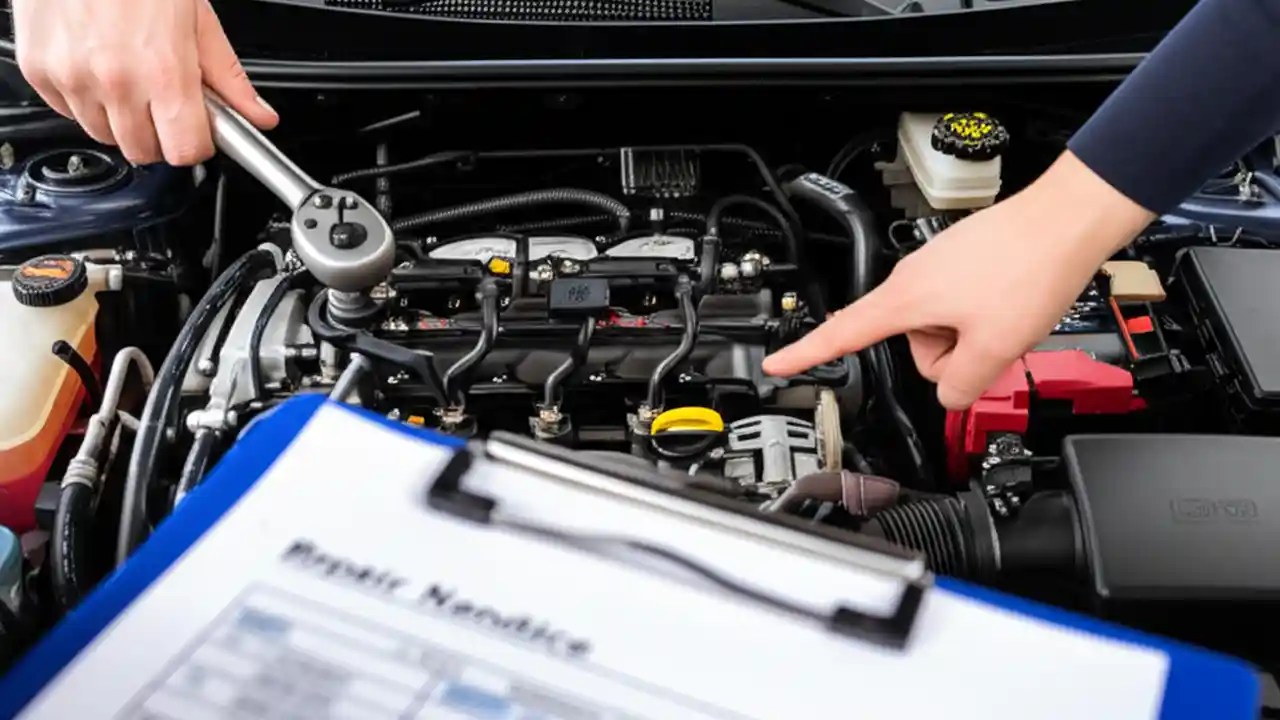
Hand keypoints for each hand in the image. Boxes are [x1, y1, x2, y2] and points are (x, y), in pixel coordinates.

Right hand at [12, 0, 278, 165]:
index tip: (197, 130)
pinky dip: (84, 98)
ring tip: (127, 73)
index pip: (185, 151)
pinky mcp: (38, 71)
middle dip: (159, 133)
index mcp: (163, 71)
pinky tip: (96, 63)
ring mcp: (71, 78)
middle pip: (143, 151)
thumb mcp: (196, 18)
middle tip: (162, 98)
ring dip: (120, 118)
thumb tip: (258, 115)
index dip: (196, 143)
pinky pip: (67, 111)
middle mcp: (115, 81)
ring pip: (104, 135)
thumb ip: (227, 76)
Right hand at [763, 151, 1155, 409]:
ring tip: (1004, 319)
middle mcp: (914, 280)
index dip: (805, 355)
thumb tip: (950, 396)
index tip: (777, 365)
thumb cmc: (1029, 269)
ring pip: (941, 330)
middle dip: (949, 357)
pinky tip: (1011, 305)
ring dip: (971, 336)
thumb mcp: (995, 346)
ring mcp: (938, 270)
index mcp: (906, 300)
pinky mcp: (962, 264)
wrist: (1067, 221)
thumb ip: (961, 386)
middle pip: (913, 346)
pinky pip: (959, 307)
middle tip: (989, 342)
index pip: (842, 335)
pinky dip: (982, 316)